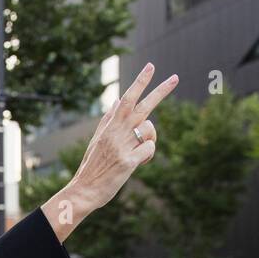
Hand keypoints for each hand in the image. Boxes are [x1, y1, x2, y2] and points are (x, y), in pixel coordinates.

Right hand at [42, 63, 178, 240]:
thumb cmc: (92, 167)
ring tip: (139, 154)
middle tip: (175, 78)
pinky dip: (148, 156)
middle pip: (143, 106)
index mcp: (109, 126)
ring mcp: (122, 146)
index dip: (140, 82)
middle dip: (160, 91)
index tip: (151, 66)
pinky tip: (138, 163)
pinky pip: (150, 149)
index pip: (127, 98)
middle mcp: (116, 132)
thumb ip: (107, 120)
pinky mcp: (128, 162)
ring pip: (150, 130)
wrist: (83, 190)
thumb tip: (116, 100)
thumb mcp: (96, 140)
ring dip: (150, 140)